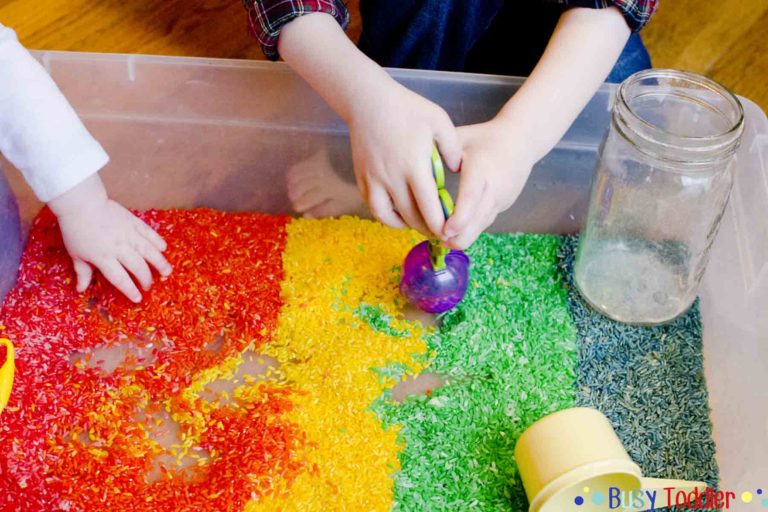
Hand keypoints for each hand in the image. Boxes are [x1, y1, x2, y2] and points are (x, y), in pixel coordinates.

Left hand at [49, 175, 171, 301]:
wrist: (81, 204)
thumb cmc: (75, 230)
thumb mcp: (76, 254)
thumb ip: (82, 272)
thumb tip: (81, 290)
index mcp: (103, 257)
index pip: (120, 278)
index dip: (130, 290)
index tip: (138, 299)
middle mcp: (119, 247)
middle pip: (138, 267)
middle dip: (146, 279)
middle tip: (149, 286)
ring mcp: (128, 234)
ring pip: (148, 251)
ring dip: (159, 263)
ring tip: (167, 272)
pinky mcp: (133, 222)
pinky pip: (149, 233)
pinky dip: (157, 241)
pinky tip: (163, 249)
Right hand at [349, 83, 461, 236]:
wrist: (368, 101)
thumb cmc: (407, 108)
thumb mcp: (439, 121)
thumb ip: (452, 148)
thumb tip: (458, 170)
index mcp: (414, 166)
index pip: (428, 207)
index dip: (439, 224)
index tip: (449, 231)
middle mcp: (392, 178)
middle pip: (410, 216)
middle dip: (425, 229)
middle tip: (438, 233)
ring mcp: (374, 180)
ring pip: (387, 217)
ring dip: (404, 225)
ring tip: (417, 224)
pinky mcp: (362, 178)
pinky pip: (374, 206)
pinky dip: (387, 215)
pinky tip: (399, 212)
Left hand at [442, 118, 535, 249]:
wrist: (521, 140)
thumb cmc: (484, 137)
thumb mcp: (460, 139)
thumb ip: (439, 153)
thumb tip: (413, 169)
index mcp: (481, 169)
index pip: (471, 198)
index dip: (458, 218)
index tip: (443, 231)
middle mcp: (494, 188)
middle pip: (478, 221)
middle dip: (456, 237)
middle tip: (433, 238)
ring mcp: (501, 200)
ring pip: (481, 227)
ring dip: (461, 236)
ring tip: (438, 237)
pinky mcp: (503, 206)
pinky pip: (484, 222)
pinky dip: (469, 229)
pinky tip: (452, 231)